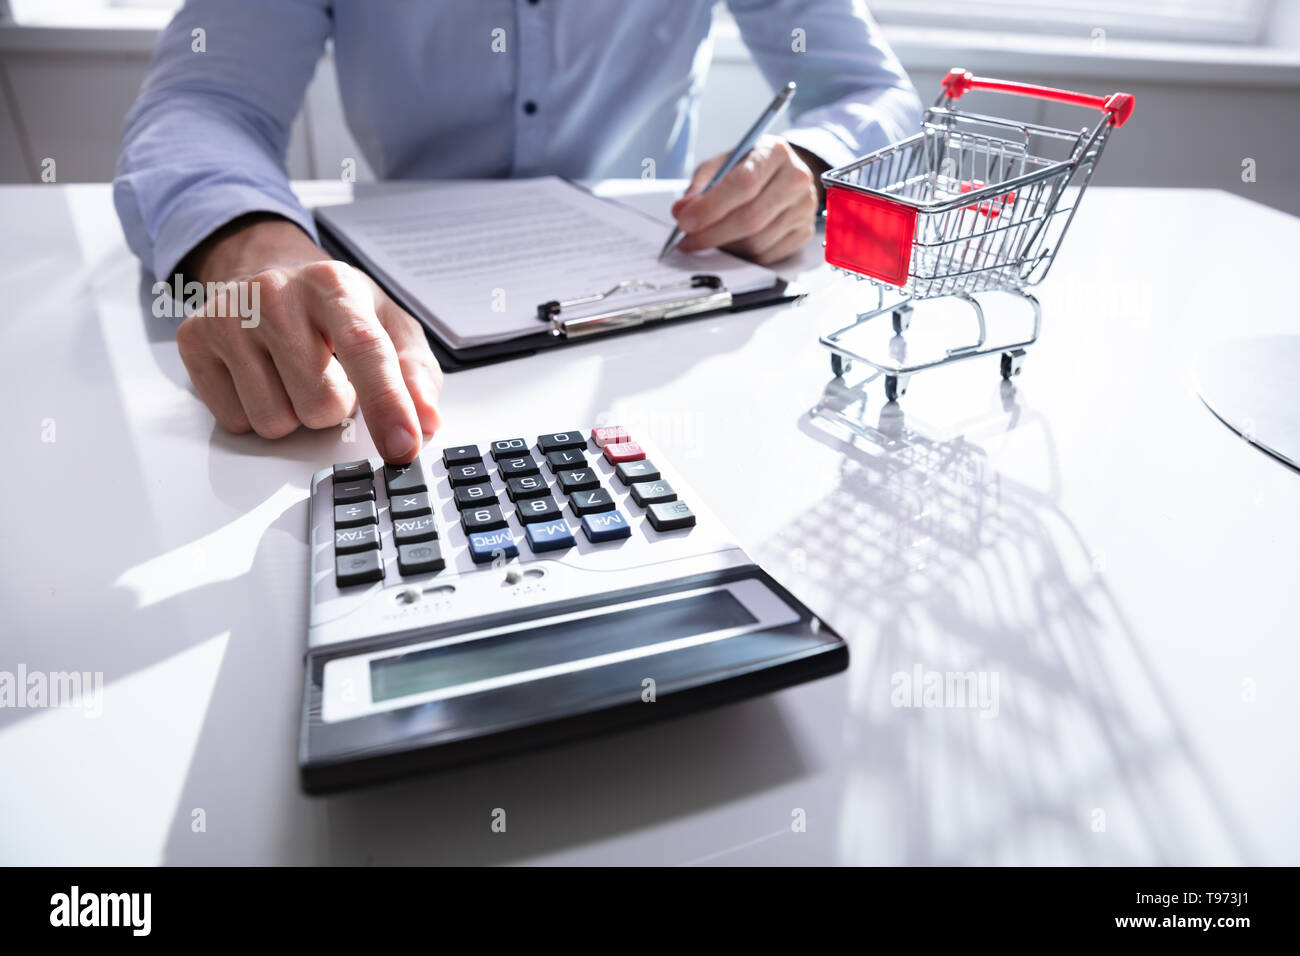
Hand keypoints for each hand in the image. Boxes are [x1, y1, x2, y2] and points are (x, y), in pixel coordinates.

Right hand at [176, 214, 441, 462]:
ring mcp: (228, 316)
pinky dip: (256, 412)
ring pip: (275, 421)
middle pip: (319, 403)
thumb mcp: (389, 326)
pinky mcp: (194, 340)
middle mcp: (275, 292)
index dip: (387, 403)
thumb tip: (424, 423)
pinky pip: (237, 422)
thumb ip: (416, 374)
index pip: (364, 349)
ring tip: (292, 373)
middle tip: (326, 373)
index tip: (403, 446)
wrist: (268, 272)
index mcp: (333, 284)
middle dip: (334, 406)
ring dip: (294, 413)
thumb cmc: (336, 309)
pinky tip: (261, 375)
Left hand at [670, 135, 823, 264]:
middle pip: (750, 217)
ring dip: (726, 246)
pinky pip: (767, 255)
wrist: (783, 174)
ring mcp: (804, 208)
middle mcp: (796, 178)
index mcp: (774, 152)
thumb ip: (700, 186)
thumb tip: (681, 212)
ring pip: (757, 241)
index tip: (685, 222)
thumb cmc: (748, 168)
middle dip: (712, 234)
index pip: (743, 183)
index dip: (711, 207)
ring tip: (709, 238)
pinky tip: (731, 243)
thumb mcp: (721, 165)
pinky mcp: (805, 231)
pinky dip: (743, 255)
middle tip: (688, 240)